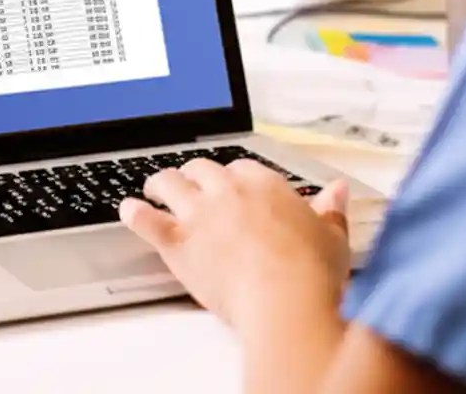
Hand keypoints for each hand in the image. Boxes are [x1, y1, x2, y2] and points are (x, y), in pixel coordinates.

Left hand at [119, 159, 350, 336]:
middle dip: (194, 174)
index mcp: (264, 184)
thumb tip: (337, 191)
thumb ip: (330, 209)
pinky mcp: (177, 242)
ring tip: (155, 186)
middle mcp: (228, 191)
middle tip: (190, 182)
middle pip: (201, 169)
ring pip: (168, 183)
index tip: (232, 184)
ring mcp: (199, 214)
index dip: (233, 176)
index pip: (241, 167)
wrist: (284, 298)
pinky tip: (128, 210)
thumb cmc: (310, 271)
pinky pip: (146, 219)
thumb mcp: (331, 235)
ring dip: (160, 183)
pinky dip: (134, 212)